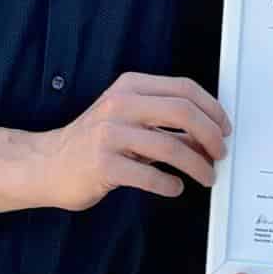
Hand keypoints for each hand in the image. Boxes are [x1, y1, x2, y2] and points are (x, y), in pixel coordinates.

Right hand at [32, 73, 228, 211]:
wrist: (48, 164)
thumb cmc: (96, 142)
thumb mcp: (129, 120)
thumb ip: (164, 122)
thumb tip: (208, 136)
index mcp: (130, 86)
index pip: (184, 88)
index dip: (212, 108)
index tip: (225, 127)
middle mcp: (120, 104)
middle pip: (182, 111)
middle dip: (210, 134)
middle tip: (220, 153)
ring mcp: (109, 134)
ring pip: (170, 146)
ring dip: (197, 165)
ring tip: (206, 176)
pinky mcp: (102, 165)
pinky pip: (149, 175)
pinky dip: (170, 184)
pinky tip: (174, 187)